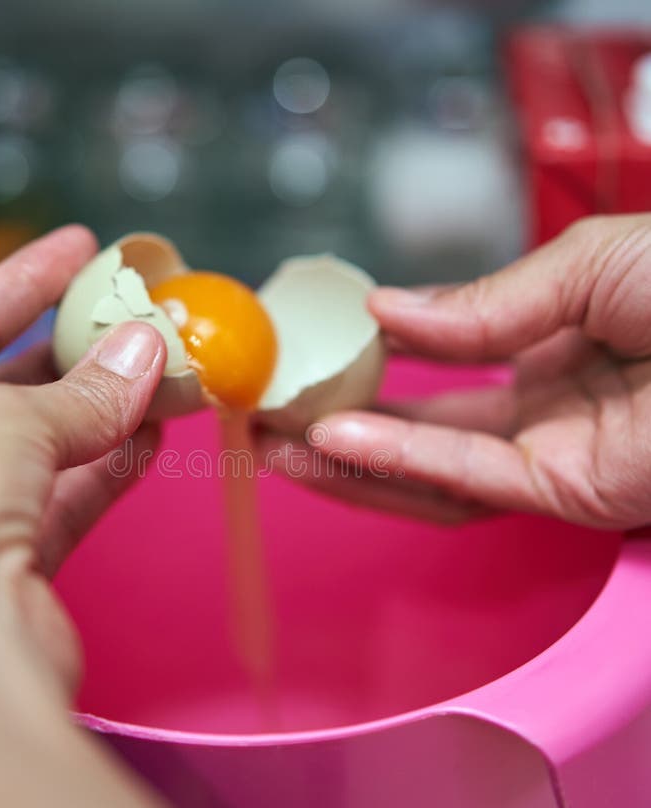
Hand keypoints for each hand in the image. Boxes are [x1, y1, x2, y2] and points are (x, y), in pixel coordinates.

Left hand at [0, 227, 247, 807]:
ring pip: (46, 444)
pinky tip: (157, 431)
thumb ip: (76, 393)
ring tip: (168, 369)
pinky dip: (116, 463)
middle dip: (76, 347)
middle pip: (1, 385)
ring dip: (110, 406)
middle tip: (140, 312)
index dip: (19, 282)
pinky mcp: (10, 569)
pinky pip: (70, 497)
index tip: (82, 248)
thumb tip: (147, 351)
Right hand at [260, 215, 650, 528]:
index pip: (443, 366)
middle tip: (268, 411)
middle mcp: (541, 410)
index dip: (375, 360)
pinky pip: (464, 480)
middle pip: (419, 428)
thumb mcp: (585, 264)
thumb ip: (483, 305)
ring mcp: (549, 460)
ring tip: (272, 442)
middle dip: (339, 422)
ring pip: (427, 472)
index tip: (314, 348)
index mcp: (551, 345)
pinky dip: (397, 462)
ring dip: (347, 459)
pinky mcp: (565, 496)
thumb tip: (384, 311)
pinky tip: (335, 440)